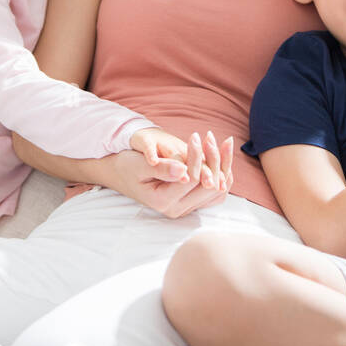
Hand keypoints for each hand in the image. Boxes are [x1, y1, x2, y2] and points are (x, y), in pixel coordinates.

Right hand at [110, 131, 234, 218]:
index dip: (197, 156)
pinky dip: (222, 172)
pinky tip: (222, 154)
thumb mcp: (139, 165)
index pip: (191, 179)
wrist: (121, 176)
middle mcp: (177, 209)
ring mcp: (186, 208)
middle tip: (211, 136)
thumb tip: (183, 170)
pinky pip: (216, 190)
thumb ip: (161, 168)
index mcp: (163, 202)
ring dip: (223, 165)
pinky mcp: (192, 202)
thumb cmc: (127, 167)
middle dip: (215, 159)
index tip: (195, 135)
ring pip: (218, 189)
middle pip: (209, 186)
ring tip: (223, 142)